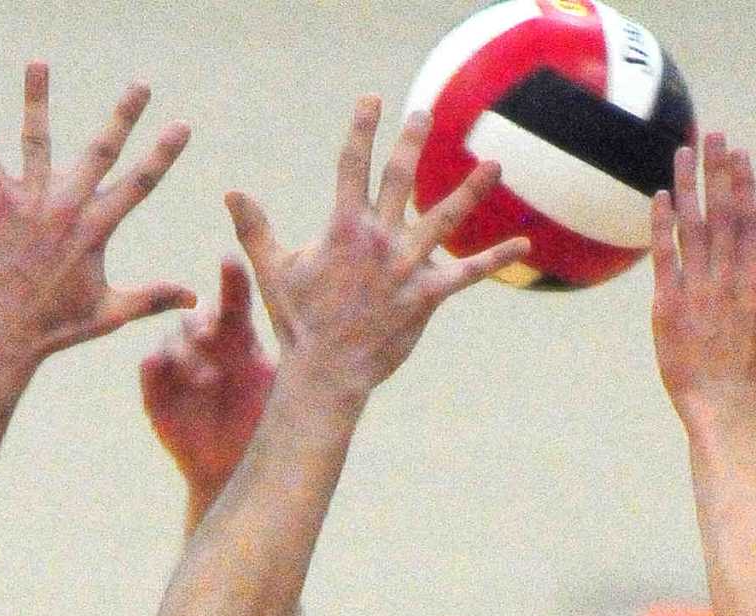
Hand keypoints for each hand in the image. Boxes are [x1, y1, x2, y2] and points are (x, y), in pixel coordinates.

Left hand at [0, 62, 194, 370]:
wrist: (3, 335)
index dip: (162, 154)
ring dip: (37, 99)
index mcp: (96, 231)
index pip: (139, 184)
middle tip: (140, 84)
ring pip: (36, 140)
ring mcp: (30, 204)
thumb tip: (195, 297)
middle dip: (123, 116)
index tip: (181, 126)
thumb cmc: (57, 327)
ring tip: (39, 63)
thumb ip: (152, 298)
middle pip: (100, 151)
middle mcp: (66, 209)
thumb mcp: (111, 313)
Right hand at [141, 257, 274, 495]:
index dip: (231, 279)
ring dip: (184, 353)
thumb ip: (287, 362)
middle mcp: (206, 345)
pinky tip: (156, 364)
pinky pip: (149, 374)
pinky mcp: (157, 394)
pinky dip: (152, 368)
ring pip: (172, 343)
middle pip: (196, 318)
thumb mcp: (280, 391)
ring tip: (205, 377)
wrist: (235, 472)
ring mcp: (179, 368)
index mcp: (238, 337)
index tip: (231, 261)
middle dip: (201, 321)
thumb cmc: (264, 426)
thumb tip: (311, 336)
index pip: (234, 300)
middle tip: (211, 332)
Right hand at [224, 97, 529, 403]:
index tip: (372, 101)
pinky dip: (496, 258)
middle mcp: (379, 240)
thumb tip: (231, 192)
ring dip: (470, 191)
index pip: (352, 166)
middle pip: (400, 178)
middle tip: (424, 113)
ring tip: (493, 165)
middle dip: (411, 142)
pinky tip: (524, 244)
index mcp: (343, 228)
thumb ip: (256, 228)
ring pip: (443, 219)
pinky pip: (468, 275)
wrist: (326, 372)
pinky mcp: (426, 297)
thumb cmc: (298, 324)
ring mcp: (406, 267)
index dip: (362, 130)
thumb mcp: (272, 271)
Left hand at [651, 135, 755, 423]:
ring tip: (685, 152)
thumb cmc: (751, 376)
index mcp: (753, 280)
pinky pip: (664, 258)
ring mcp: (697, 289)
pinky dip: (662, 227)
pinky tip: (659, 197)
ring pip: (693, 226)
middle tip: (713, 134)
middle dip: (718, 171)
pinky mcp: (669, 306)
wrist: (724, 409)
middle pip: (722, 212)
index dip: (743, 184)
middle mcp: (726, 277)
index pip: (748, 220)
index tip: (739, 154)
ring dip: (689, 186)